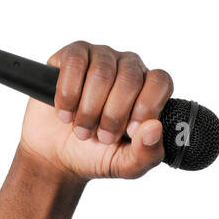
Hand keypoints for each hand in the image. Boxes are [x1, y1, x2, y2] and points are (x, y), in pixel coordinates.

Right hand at [19, 41, 172, 182]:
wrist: (58, 153)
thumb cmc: (98, 153)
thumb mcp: (127, 164)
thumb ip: (147, 153)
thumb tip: (154, 128)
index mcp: (149, 90)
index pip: (160, 81)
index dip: (146, 106)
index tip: (130, 131)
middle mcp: (129, 68)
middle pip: (130, 79)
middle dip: (113, 115)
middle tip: (103, 137)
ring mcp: (102, 57)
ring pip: (102, 72)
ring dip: (89, 109)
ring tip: (82, 130)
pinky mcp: (73, 54)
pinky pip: (74, 63)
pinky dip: (68, 94)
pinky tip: (66, 114)